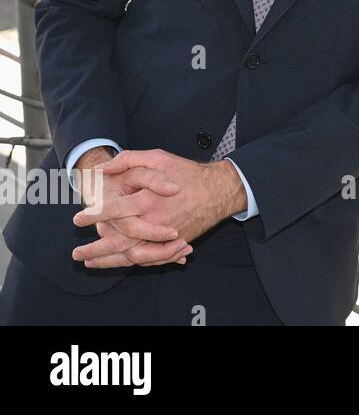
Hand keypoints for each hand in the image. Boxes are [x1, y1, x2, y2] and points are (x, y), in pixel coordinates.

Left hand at [71, 149, 246, 268]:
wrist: (220, 190)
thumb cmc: (188, 172)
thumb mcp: (159, 157)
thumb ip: (129, 160)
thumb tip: (103, 169)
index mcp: (149, 200)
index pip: (114, 211)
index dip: (93, 215)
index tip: (78, 219)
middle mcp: (156, 222)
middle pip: (119, 242)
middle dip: (95, 249)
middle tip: (76, 254)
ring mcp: (166, 236)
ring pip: (133, 256)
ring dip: (109, 262)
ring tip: (91, 263)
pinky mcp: (175, 243)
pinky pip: (151, 258)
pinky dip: (132, 263)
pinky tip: (119, 263)